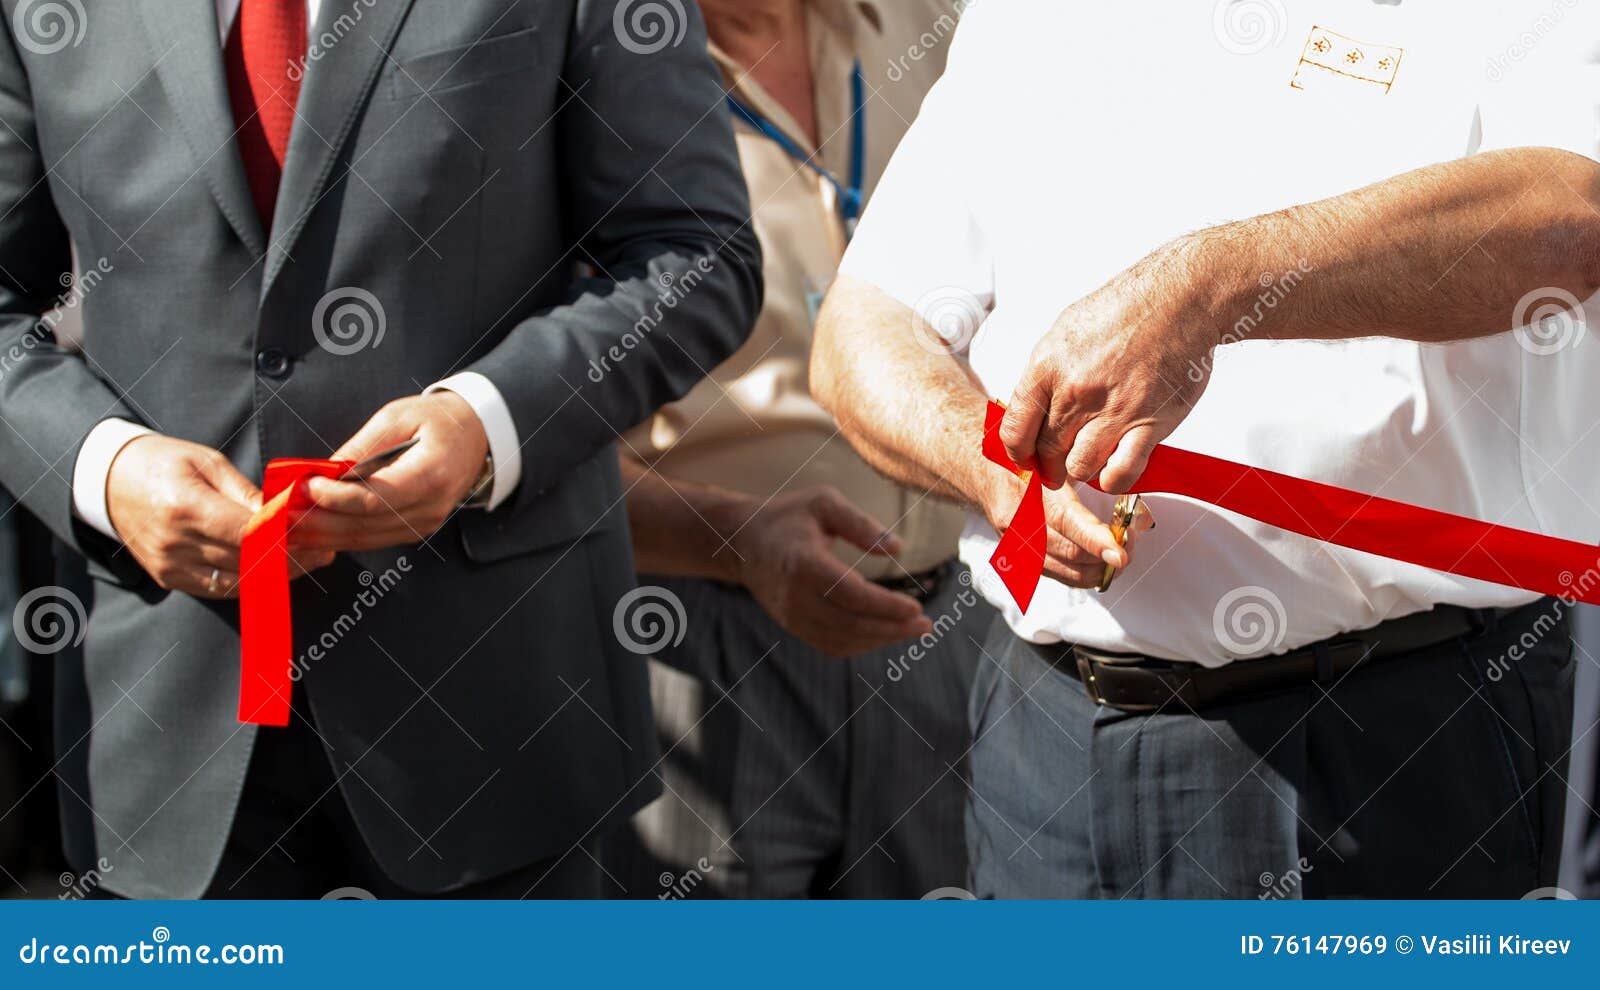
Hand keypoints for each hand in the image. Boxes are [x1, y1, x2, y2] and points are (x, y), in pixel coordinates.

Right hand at [106, 435, 333, 597]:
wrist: (109, 480)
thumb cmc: (162, 461)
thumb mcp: (208, 462)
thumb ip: (247, 493)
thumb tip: (284, 514)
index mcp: (187, 507)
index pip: (248, 534)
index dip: (285, 538)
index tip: (316, 534)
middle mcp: (177, 543)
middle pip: (248, 562)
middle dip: (292, 558)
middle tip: (325, 549)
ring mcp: (171, 566)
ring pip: (239, 582)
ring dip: (277, 575)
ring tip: (309, 561)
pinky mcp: (169, 578)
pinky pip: (220, 588)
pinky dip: (251, 582)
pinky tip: (277, 570)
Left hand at [296, 392, 488, 551]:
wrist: (476, 436)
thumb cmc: (438, 421)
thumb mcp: (398, 418)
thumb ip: (362, 446)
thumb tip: (325, 471)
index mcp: (431, 475)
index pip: (377, 498)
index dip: (337, 498)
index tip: (306, 486)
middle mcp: (431, 507)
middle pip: (367, 524)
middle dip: (320, 521)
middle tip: (283, 513)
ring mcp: (425, 523)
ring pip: (366, 538)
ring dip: (324, 536)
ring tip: (289, 526)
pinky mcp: (415, 529)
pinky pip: (373, 539)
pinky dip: (341, 537)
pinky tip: (313, 532)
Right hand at [728, 487, 932, 656]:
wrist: (743, 542)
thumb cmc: (789, 517)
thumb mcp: (824, 503)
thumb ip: (861, 524)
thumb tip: (898, 549)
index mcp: (802, 562)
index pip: (850, 594)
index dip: (885, 605)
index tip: (916, 607)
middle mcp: (795, 596)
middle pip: (850, 623)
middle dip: (892, 628)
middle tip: (925, 624)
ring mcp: (792, 616)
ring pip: (843, 640)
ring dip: (882, 639)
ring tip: (913, 629)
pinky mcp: (794, 626)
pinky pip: (832, 645)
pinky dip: (863, 644)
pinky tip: (886, 633)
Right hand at [978, 469, 1152, 589]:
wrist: (983, 471)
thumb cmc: (1022, 456)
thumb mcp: (1050, 449)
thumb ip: (1086, 467)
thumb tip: (1126, 486)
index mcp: (1026, 491)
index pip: (1066, 522)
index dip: (1096, 540)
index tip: (1120, 551)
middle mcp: (1018, 524)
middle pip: (1071, 554)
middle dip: (1109, 553)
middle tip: (1130, 541)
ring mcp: (1018, 546)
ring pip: (1070, 572)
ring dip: (1102, 567)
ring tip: (1120, 549)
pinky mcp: (1022, 560)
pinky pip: (1063, 575)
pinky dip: (1087, 571)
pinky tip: (1101, 558)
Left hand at [999, 242, 1219, 492]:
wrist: (1180, 299)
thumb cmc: (1127, 309)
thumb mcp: (1066, 331)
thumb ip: (1047, 374)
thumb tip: (1033, 406)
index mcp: (1048, 367)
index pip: (1015, 430)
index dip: (1017, 452)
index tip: (1025, 457)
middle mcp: (1076, 391)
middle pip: (1046, 451)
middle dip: (1048, 466)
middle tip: (1056, 467)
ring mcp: (1113, 410)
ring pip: (1079, 468)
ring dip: (1081, 470)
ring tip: (1088, 461)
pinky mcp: (1149, 423)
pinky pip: (1121, 472)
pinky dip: (1113, 479)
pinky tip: (1113, 469)